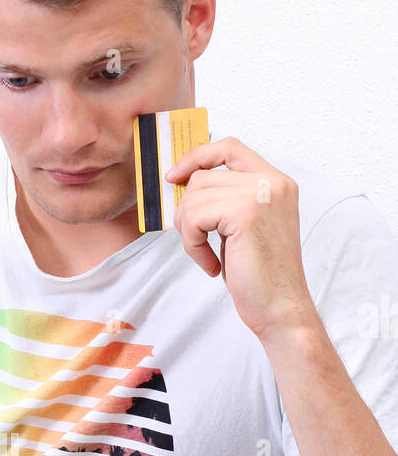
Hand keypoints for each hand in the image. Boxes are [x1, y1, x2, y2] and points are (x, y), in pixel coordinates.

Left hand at [165, 136, 317, 340]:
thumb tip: (183, 186)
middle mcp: (272, 182)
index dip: (197, 156)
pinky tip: (210, 265)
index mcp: (276, 182)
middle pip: (203, 176)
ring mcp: (261, 194)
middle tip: (194, 240)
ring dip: (189, 231)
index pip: (230, 147)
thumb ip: (225, 200)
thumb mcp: (243, 228)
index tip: (174, 175)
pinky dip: (192, 245)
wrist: (281, 308)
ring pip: (195, 196)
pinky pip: (195, 218)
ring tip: (205, 255)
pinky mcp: (245, 213)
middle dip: (186, 209)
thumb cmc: (260, 276)